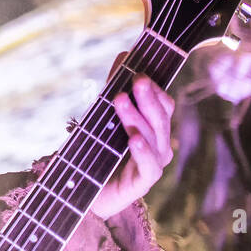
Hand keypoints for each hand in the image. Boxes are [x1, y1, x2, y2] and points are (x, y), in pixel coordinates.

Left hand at [90, 72, 173, 219]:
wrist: (88, 194)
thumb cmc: (99, 154)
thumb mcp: (105, 118)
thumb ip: (115, 90)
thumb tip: (123, 55)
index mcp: (154, 129)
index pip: (163, 104)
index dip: (154, 87)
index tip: (137, 69)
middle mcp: (160, 145)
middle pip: (160, 117)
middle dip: (148, 97)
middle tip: (136, 78)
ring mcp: (155, 163)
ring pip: (153, 136)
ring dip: (136, 117)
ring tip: (120, 99)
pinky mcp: (145, 181)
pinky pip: (149, 164)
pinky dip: (142, 150)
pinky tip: (133, 138)